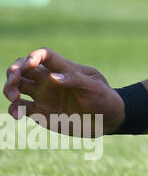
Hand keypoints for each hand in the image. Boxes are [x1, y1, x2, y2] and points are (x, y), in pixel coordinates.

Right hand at [5, 48, 121, 135]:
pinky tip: (17, 115)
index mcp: (64, 69)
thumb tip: (52, 77)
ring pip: (18, 87)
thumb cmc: (105, 98)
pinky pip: (21, 108)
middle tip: (14, 80)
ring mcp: (44, 96)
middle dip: (13, 71)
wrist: (108, 120)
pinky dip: (14, 109)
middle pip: (23, 69)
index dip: (34, 56)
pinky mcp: (41, 112)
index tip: (31, 65)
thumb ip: (74, 80)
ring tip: (15, 97)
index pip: (45, 55)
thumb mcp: (94, 87)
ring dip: (9, 89)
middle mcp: (50, 80)